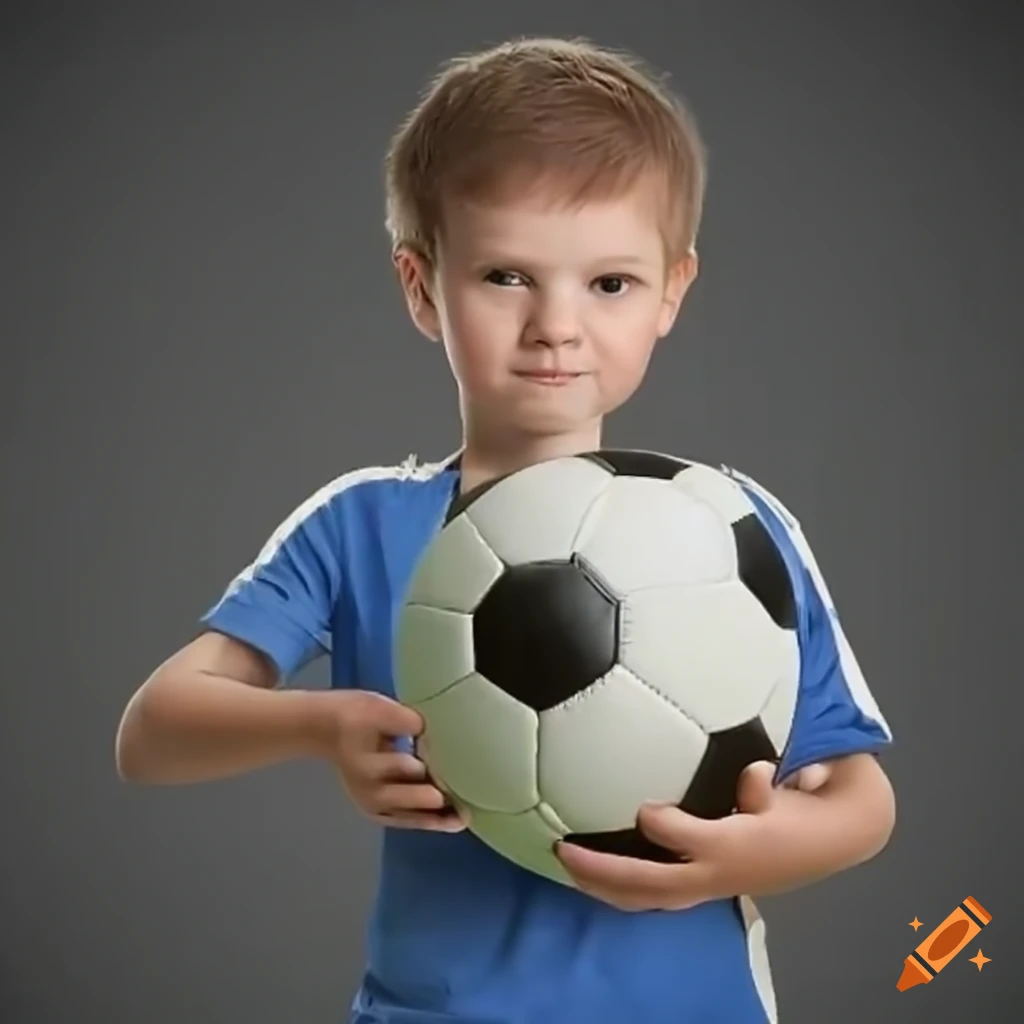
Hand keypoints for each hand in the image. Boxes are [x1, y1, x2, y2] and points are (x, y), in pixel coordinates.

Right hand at [319, 691, 466, 831]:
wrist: (327, 731)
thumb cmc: (359, 716)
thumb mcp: (380, 708)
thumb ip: (408, 722)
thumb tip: (439, 732)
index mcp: (366, 763)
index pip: (406, 768)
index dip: (433, 767)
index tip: (460, 768)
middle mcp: (368, 790)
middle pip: (410, 798)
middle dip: (440, 797)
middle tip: (469, 798)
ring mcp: (372, 805)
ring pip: (411, 816)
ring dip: (439, 817)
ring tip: (465, 817)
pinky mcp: (377, 813)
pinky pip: (407, 821)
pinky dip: (429, 821)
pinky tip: (452, 821)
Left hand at [557, 760, 829, 911]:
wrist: (821, 842)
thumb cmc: (792, 807)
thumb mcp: (783, 792)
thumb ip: (763, 784)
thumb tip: (754, 773)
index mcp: (730, 846)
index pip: (689, 841)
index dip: (662, 827)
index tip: (641, 808)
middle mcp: (710, 875)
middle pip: (650, 883)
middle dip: (604, 870)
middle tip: (563, 849)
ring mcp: (702, 888)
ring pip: (644, 898)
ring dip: (602, 886)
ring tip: (565, 866)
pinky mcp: (697, 891)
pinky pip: (650, 898)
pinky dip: (618, 891)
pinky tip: (591, 876)